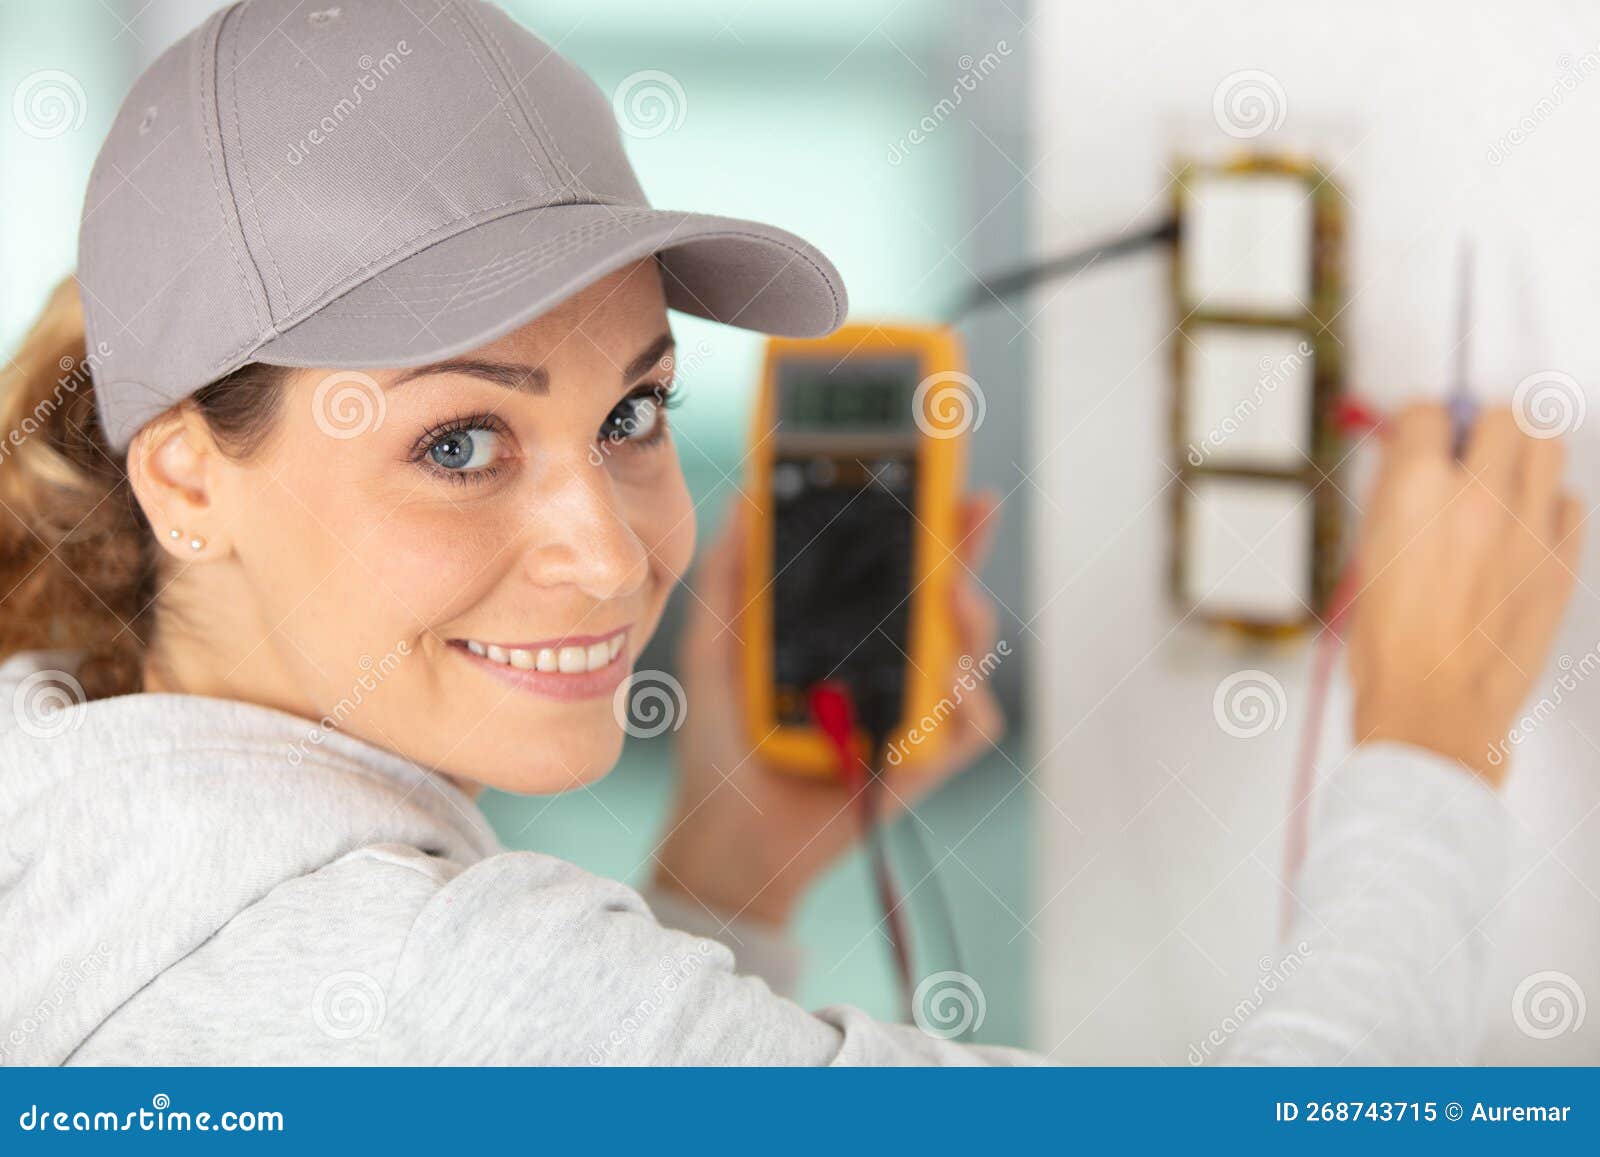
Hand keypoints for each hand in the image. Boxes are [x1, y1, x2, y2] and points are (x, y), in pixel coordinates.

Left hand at [651, 492, 1006, 925]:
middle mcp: (886, 664)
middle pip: (947, 597)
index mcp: (844, 629)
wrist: (721, 830)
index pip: (897, 563)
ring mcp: (909, 711)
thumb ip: (733, 573)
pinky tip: (940, 688)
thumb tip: (747, 494)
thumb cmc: (718, 739)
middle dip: (968, 549)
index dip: (927, 519)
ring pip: (968, 655)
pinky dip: (962, 704)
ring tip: (948, 597)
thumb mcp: (715, 644)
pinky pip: (968, 727)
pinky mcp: (922, 762)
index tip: (941, 473)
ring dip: (968, 622)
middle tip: (971, 508)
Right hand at [1348, 404, 1583, 783]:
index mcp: (1418, 490)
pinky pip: (1570, 502)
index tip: (1418, 437)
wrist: (1435, 706)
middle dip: (1479, 430)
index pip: (1427, 413)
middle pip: (1500, 416)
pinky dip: (1548, 505)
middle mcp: (1479, 497)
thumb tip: (1408, 463)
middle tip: (1463, 457)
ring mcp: (1528, 526)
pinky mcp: (1560, 560)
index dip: (1418, 426)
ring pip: (1546, 444)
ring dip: (1521, 455)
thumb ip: (1394, 498)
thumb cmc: (1393, 647)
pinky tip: (1522, 529)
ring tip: (1499, 486)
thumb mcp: (1368, 555)